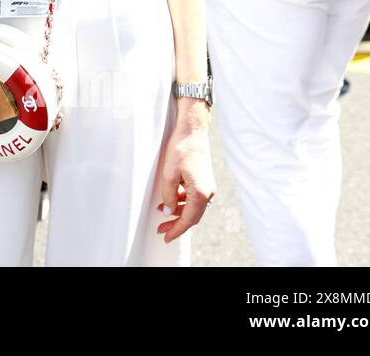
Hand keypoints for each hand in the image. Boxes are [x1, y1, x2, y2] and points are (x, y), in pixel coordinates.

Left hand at [153, 101, 215, 243]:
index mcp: (200, 193)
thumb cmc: (181, 150)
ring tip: (162, 214)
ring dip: (178, 213)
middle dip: (177, 224)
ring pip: (193, 208)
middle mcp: (207, 192)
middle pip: (192, 216)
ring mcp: (207, 187)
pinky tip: (170, 200)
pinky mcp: (204, 181)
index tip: (166, 237)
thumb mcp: (169, 174)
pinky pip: (194, 199)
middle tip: (162, 230)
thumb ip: (168, 195)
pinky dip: (182, 203)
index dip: (177, 230)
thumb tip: (168, 212)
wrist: (193, 132)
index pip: (188, 219)